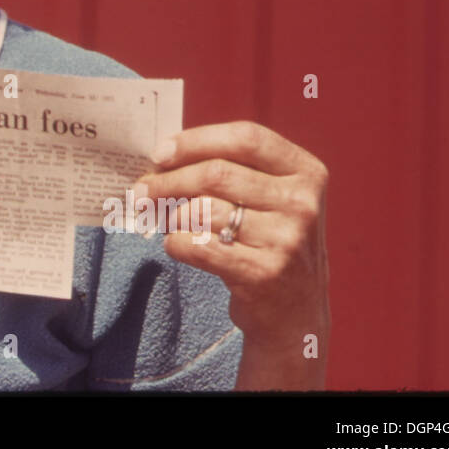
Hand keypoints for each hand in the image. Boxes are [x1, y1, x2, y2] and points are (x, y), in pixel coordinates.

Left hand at [136, 121, 329, 387]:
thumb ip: (230, 168)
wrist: (296, 310)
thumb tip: (161, 156)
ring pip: (203, 210)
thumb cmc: (268, 238)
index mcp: (306, 171)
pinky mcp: (263, 274)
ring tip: (166, 220)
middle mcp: (302, 203)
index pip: (246, 138)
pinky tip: (178, 244)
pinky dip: (175, 242)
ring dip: (172, 215)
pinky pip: (197, 246)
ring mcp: (286, 240)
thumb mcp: (269, 197)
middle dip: (168, 180)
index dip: (196, 141)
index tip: (160, 153)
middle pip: (216, 174)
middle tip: (142, 189)